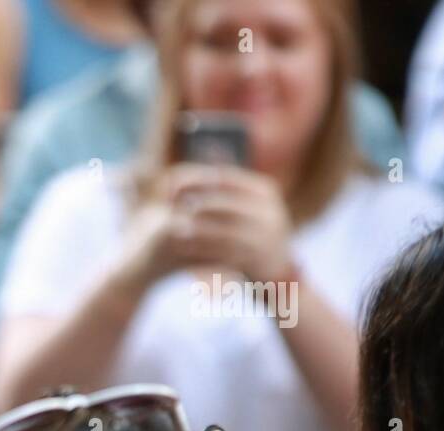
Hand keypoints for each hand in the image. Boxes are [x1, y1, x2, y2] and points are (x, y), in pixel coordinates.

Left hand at [166, 164, 297, 283]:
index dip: (195, 181)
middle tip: (168, 209)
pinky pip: (226, 254)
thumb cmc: (250, 230)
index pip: (226, 179)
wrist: (276, 270)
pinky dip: (203, 252)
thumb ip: (227, 182)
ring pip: (224, 231)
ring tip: (173, 230)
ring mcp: (267, 237)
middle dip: (193, 206)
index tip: (169, 186)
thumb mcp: (246, 203)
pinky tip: (184, 252)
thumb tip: (207, 146)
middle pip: (224, 204)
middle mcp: (269, 211)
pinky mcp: (259, 260)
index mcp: (264, 192)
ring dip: (196, 230)